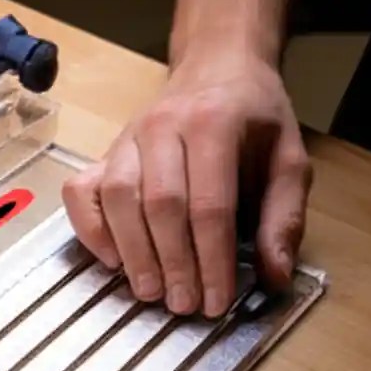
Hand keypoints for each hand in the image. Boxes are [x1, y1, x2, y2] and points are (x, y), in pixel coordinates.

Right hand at [61, 54, 311, 316]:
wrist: (218, 66)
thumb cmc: (254, 117)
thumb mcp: (289, 159)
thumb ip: (285, 217)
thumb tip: (275, 276)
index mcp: (215, 123)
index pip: (210, 204)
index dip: (212, 259)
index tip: (217, 300)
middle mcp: (163, 126)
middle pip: (160, 204)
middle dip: (172, 262)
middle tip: (183, 304)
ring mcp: (127, 138)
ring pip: (118, 199)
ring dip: (133, 253)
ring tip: (150, 292)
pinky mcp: (104, 152)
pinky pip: (81, 193)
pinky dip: (90, 229)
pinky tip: (112, 259)